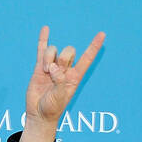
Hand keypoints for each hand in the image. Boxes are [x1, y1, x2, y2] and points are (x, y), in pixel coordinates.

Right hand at [20, 26, 104, 141]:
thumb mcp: (59, 98)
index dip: (94, 46)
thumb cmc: (52, 108)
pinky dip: (43, 39)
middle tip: (53, 73)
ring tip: (45, 73)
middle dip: (61, 58)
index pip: (87, 58)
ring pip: (54, 50)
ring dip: (48, 58)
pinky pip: (42, 50)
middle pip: (68, 51)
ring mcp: (53, 67)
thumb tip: (53, 68)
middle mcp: (65, 69)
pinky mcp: (40, 67)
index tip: (102, 34)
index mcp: (75, 76)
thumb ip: (59, 82)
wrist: (39, 113)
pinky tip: (46, 29)